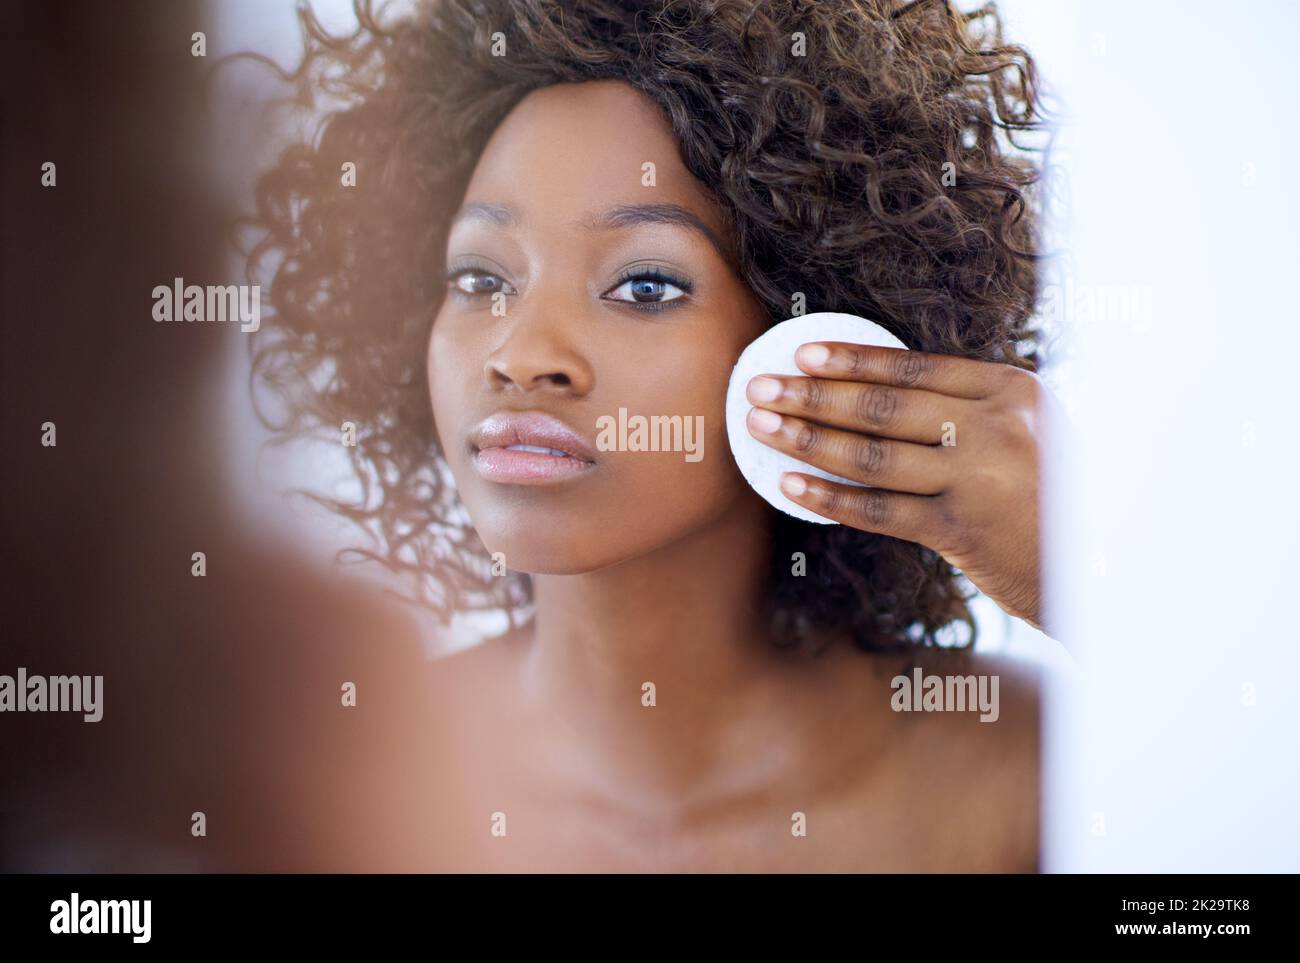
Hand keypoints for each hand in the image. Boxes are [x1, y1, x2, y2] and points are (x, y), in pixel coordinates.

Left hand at [745, 341, 1048, 630]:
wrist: (1102, 565)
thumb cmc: (1053, 493)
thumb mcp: (1028, 431)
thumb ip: (967, 409)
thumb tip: (875, 392)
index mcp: (1011, 390)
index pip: (914, 368)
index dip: (852, 360)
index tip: (802, 354)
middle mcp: (995, 427)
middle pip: (883, 407)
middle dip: (811, 395)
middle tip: (759, 387)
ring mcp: (978, 479)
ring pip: (872, 455)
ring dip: (808, 439)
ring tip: (761, 427)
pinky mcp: (961, 531)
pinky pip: (879, 510)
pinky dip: (829, 497)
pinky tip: (791, 485)